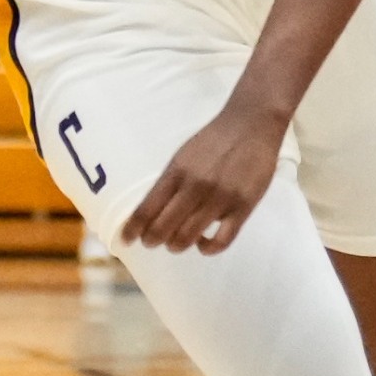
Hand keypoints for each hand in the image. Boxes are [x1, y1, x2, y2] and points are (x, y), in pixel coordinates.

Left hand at [119, 97, 287, 253]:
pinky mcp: (243, 207)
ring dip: (177, 246)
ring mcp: (220, 198)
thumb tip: (150, 212)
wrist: (251, 126)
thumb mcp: (182, 157)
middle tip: (150, 242)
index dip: (133, 229)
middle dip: (152, 240)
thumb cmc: (213, 142)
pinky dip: (208, 249)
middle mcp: (195, 187)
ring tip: (175, 244)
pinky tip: (203, 245)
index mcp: (176, 172)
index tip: (125, 240)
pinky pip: (222, 241)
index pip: (147, 209)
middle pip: (163, 228)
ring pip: (189, 237)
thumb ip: (168, 183)